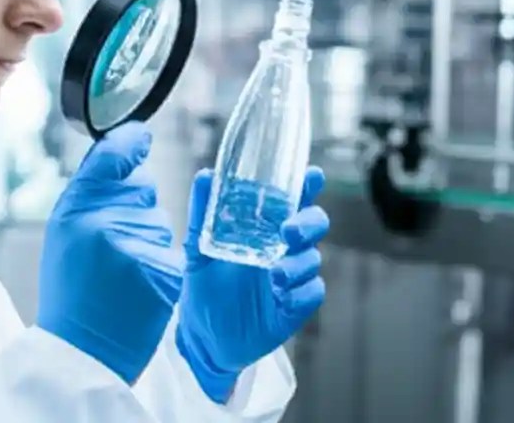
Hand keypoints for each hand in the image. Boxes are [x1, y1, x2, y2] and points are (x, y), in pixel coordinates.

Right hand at [37, 122, 183, 383]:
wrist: (83, 349)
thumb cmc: (71, 287)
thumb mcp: (64, 232)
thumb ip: (92, 189)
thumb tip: (128, 144)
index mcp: (76, 210)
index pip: (113, 155)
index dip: (131, 140)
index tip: (140, 137)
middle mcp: (108, 222)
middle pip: (144, 186)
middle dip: (135, 203)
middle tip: (111, 240)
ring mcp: (141, 246)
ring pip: (160, 217)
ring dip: (147, 233)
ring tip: (121, 267)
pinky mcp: (168, 269)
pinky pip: (172, 245)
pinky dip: (160, 257)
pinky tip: (139, 280)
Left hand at [176, 167, 329, 402]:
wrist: (202, 339)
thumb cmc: (205, 288)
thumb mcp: (198, 251)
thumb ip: (203, 215)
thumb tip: (206, 176)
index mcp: (266, 229)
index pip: (294, 200)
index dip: (307, 186)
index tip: (312, 175)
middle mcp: (285, 249)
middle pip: (315, 224)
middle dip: (309, 223)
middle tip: (289, 231)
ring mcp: (293, 278)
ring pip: (313, 259)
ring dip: (299, 263)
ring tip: (275, 274)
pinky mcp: (295, 307)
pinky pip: (312, 294)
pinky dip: (302, 293)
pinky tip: (284, 297)